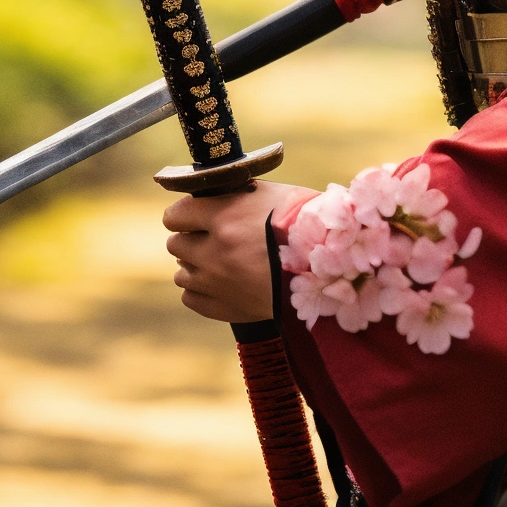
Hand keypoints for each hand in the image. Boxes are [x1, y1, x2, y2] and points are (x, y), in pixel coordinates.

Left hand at [164, 180, 311, 323]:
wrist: (330, 270)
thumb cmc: (304, 225)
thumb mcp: (271, 197)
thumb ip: (235, 198)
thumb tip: (213, 197)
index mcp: (224, 218)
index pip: (176, 215)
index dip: (186, 214)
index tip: (195, 215)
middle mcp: (214, 252)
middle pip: (176, 244)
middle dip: (192, 239)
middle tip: (213, 238)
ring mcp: (217, 283)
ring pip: (182, 273)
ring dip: (196, 266)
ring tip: (220, 262)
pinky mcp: (224, 309)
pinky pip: (191, 298)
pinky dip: (202, 291)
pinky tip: (221, 283)